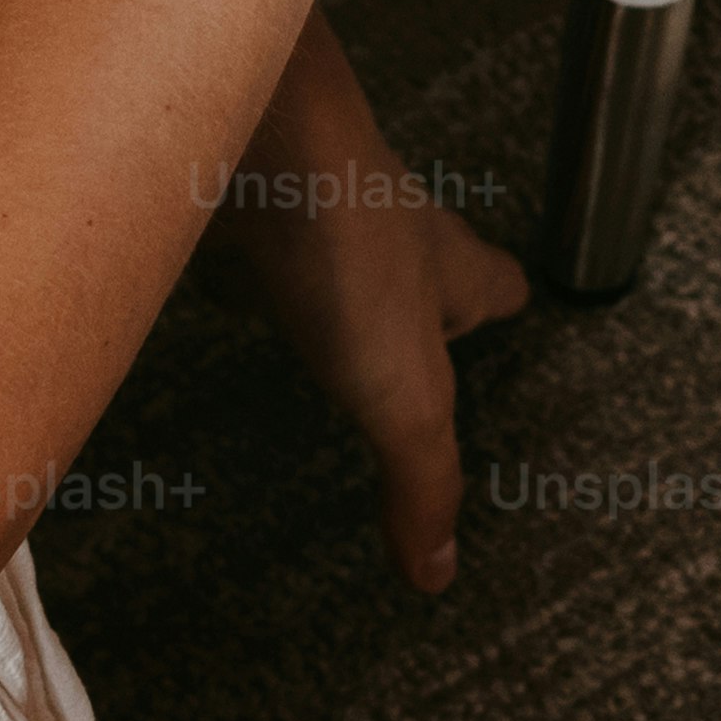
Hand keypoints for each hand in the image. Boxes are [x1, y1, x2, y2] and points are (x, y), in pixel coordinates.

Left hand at [210, 17, 531, 593]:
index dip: (501, 307)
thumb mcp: (404, 395)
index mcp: (450, 269)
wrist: (260, 148)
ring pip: (335, 241)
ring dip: (324, 274)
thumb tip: (440, 571)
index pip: (499, 284)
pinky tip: (215, 289)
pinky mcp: (247, 196)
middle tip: (394, 340)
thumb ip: (423, 480)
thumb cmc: (350, 254)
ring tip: (303, 322)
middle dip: (412, 294)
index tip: (504, 329)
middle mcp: (392, 227)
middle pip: (422, 256)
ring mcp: (316, 205)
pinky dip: (242, 258)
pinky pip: (252, 232)